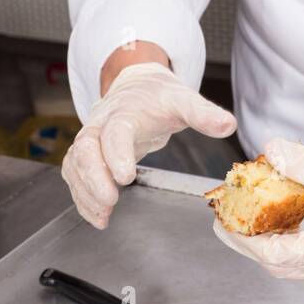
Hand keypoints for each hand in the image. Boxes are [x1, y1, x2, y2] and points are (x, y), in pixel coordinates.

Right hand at [62, 61, 235, 228]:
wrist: (136, 86)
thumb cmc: (159, 97)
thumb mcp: (183, 101)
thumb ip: (203, 114)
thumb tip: (228, 125)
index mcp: (125, 112)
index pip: (115, 132)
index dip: (116, 153)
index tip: (124, 176)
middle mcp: (101, 125)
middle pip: (85, 149)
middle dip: (93, 177)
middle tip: (110, 200)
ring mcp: (91, 140)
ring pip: (76, 165)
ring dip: (85, 193)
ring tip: (103, 217)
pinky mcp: (87, 155)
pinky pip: (76, 176)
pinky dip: (83, 198)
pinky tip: (98, 217)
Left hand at [213, 140, 303, 283]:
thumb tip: (272, 150)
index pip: (270, 254)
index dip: (241, 239)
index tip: (221, 222)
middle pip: (277, 264)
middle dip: (250, 243)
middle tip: (229, 221)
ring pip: (294, 263)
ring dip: (270, 243)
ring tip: (254, 219)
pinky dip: (292, 240)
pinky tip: (289, 218)